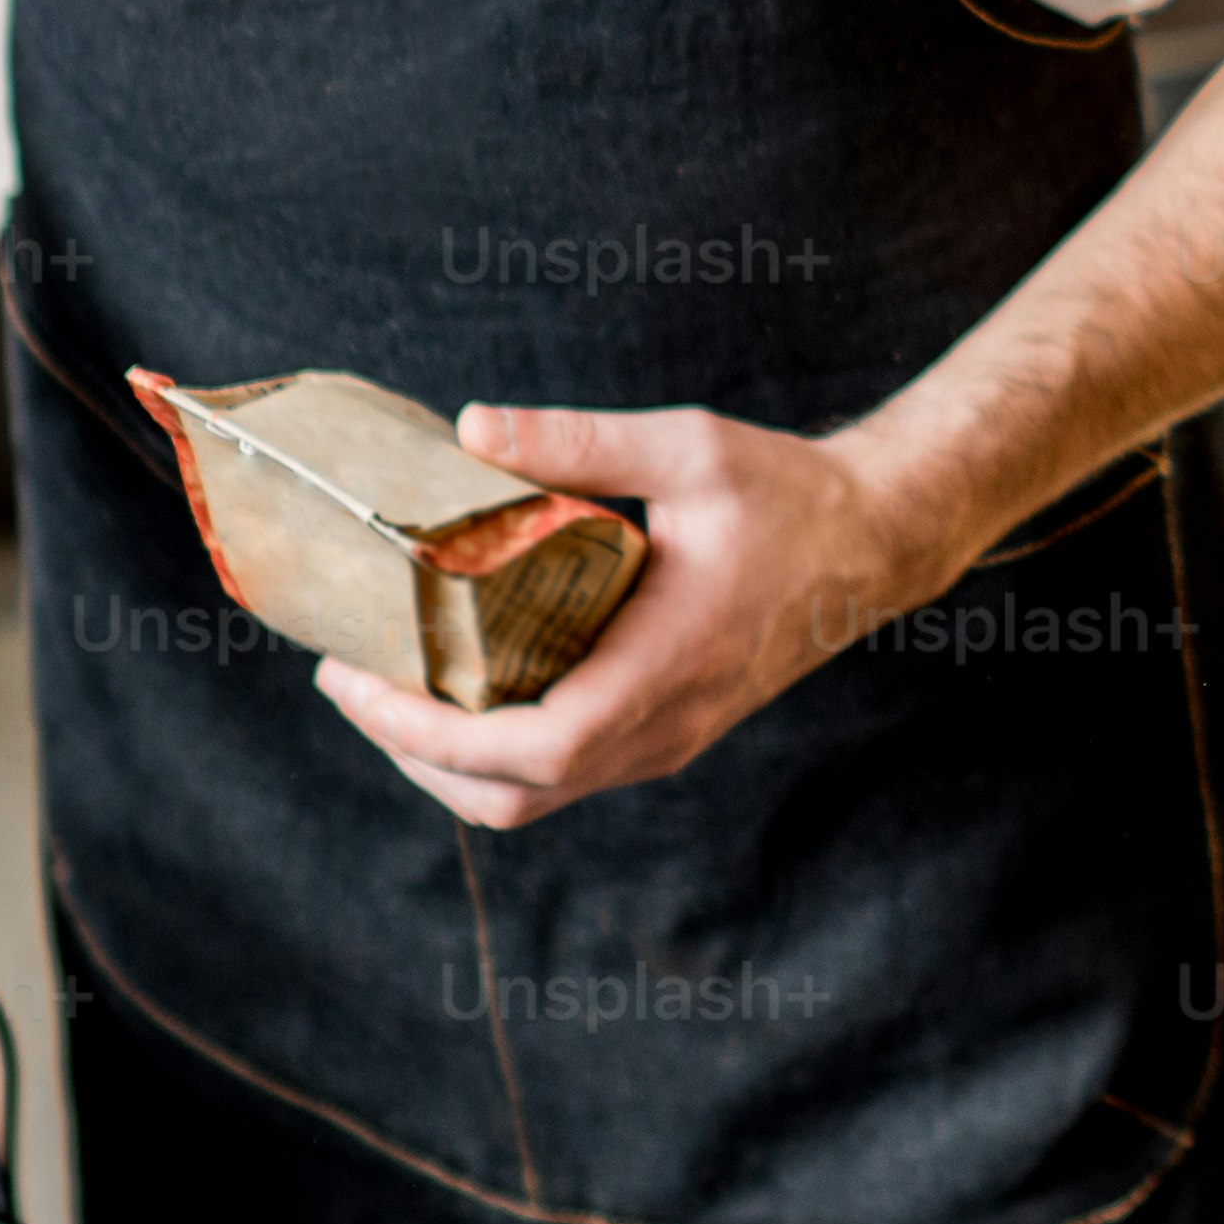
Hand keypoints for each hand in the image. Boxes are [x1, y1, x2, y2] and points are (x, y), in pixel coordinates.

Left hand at [309, 400, 966, 829]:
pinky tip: (464, 685)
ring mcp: (666, 740)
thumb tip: (472, 426)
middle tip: (347, 678)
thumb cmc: (787, 491)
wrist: (876, 540)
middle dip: (409, 751)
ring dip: (445, 762)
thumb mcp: (688, 447)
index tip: (356, 681)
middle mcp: (662, 726)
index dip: (428, 734)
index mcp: (664, 667)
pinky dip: (492, 753)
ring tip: (389, 689)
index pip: (530, 748)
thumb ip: (581, 440)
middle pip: (506, 796)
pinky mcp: (668, 733)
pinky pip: (560, 776)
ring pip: (529, 798)